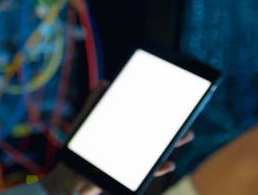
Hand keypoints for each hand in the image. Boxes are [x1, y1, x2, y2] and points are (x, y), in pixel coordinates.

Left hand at [43, 82, 196, 193]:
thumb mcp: (85, 120)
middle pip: (156, 134)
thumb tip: (104, 82)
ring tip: (185, 136)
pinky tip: (169, 163)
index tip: (173, 102)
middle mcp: (131, 143)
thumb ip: (93, 101)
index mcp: (124, 130)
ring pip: (157, 152)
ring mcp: (131, 159)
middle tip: (187, 120)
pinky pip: (148, 173)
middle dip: (172, 127)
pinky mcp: (129, 175)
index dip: (158, 112)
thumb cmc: (78, 146)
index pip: (144, 118)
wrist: (71, 172)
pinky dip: (159, 169)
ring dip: (172, 145)